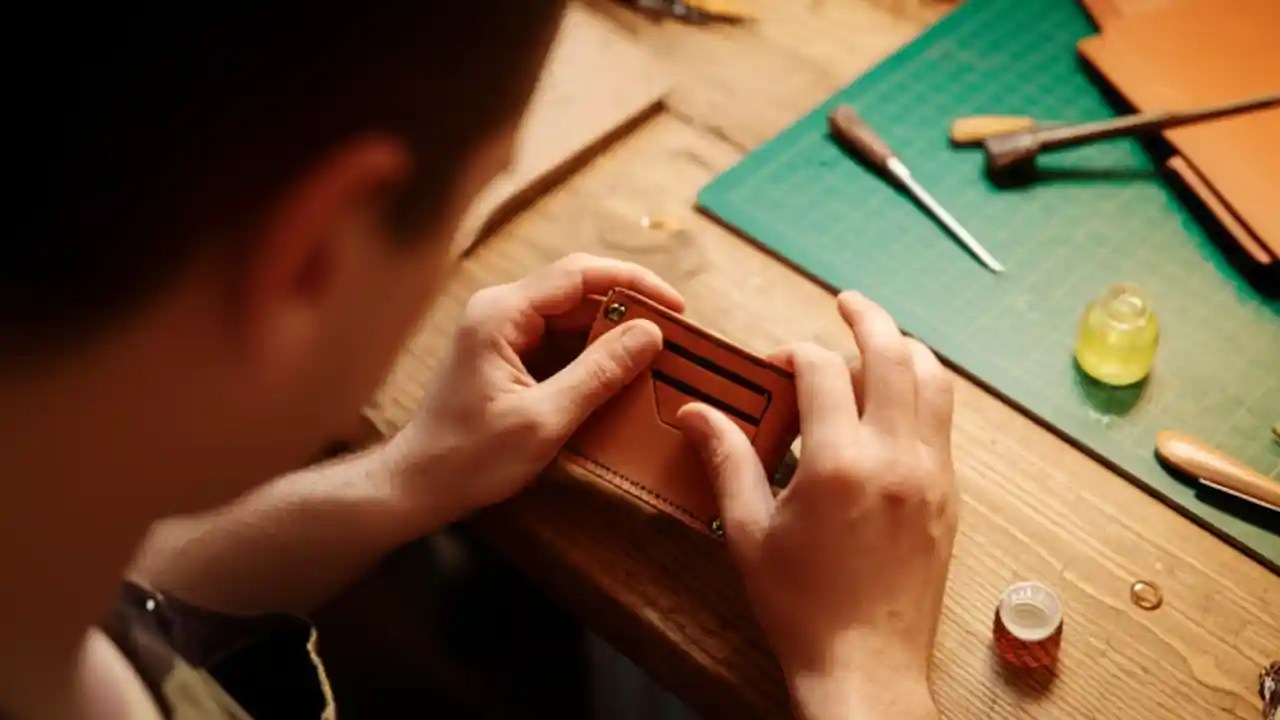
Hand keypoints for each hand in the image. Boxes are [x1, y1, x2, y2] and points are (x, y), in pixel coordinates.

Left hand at [385, 254, 682, 528]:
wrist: (417, 485)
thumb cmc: (469, 457)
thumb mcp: (544, 419)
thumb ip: (599, 373)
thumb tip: (650, 335)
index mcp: (501, 314)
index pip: (579, 274)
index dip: (634, 284)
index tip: (676, 306)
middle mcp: (500, 311)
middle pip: (578, 291)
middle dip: (628, 310)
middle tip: (674, 335)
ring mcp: (502, 331)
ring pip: (572, 317)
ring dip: (612, 334)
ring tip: (656, 355)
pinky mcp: (507, 354)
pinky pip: (559, 341)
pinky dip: (592, 354)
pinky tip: (621, 373)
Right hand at [676, 291, 956, 719]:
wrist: (865, 666)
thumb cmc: (803, 607)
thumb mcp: (749, 531)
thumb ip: (728, 460)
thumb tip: (696, 414)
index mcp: (839, 462)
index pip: (822, 369)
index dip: (793, 352)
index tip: (774, 365)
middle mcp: (895, 457)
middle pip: (892, 354)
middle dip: (867, 317)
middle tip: (847, 302)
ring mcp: (931, 475)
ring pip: (935, 381)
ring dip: (907, 349)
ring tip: (881, 340)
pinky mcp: (948, 496)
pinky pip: (945, 421)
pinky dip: (925, 392)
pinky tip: (899, 399)